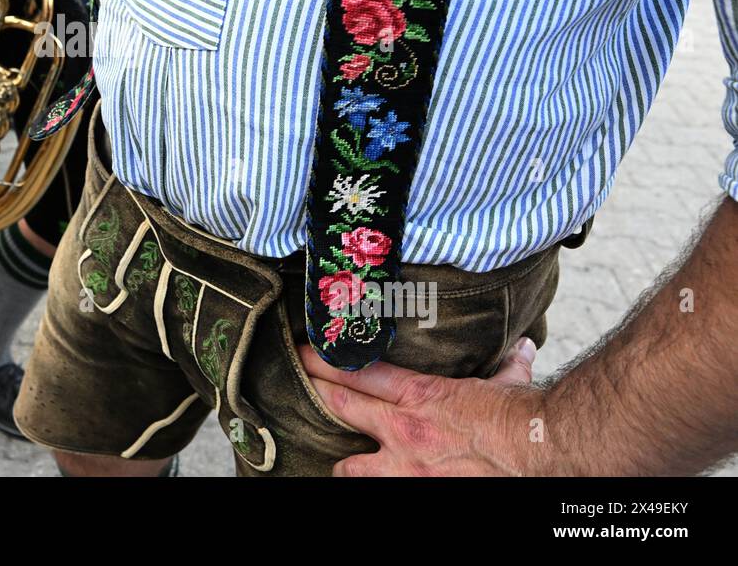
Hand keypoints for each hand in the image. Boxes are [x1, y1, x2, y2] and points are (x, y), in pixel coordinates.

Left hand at [300, 338, 546, 475]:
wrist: (542, 452)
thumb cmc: (523, 419)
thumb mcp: (508, 384)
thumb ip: (506, 365)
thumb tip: (521, 345)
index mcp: (420, 396)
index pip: (358, 372)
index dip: (325, 362)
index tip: (304, 352)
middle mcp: (404, 431)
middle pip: (341, 406)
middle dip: (315, 392)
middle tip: (295, 380)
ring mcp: (407, 468)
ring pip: (352, 466)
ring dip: (344, 462)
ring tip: (335, 459)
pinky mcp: (417, 491)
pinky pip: (379, 488)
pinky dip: (372, 482)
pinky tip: (361, 480)